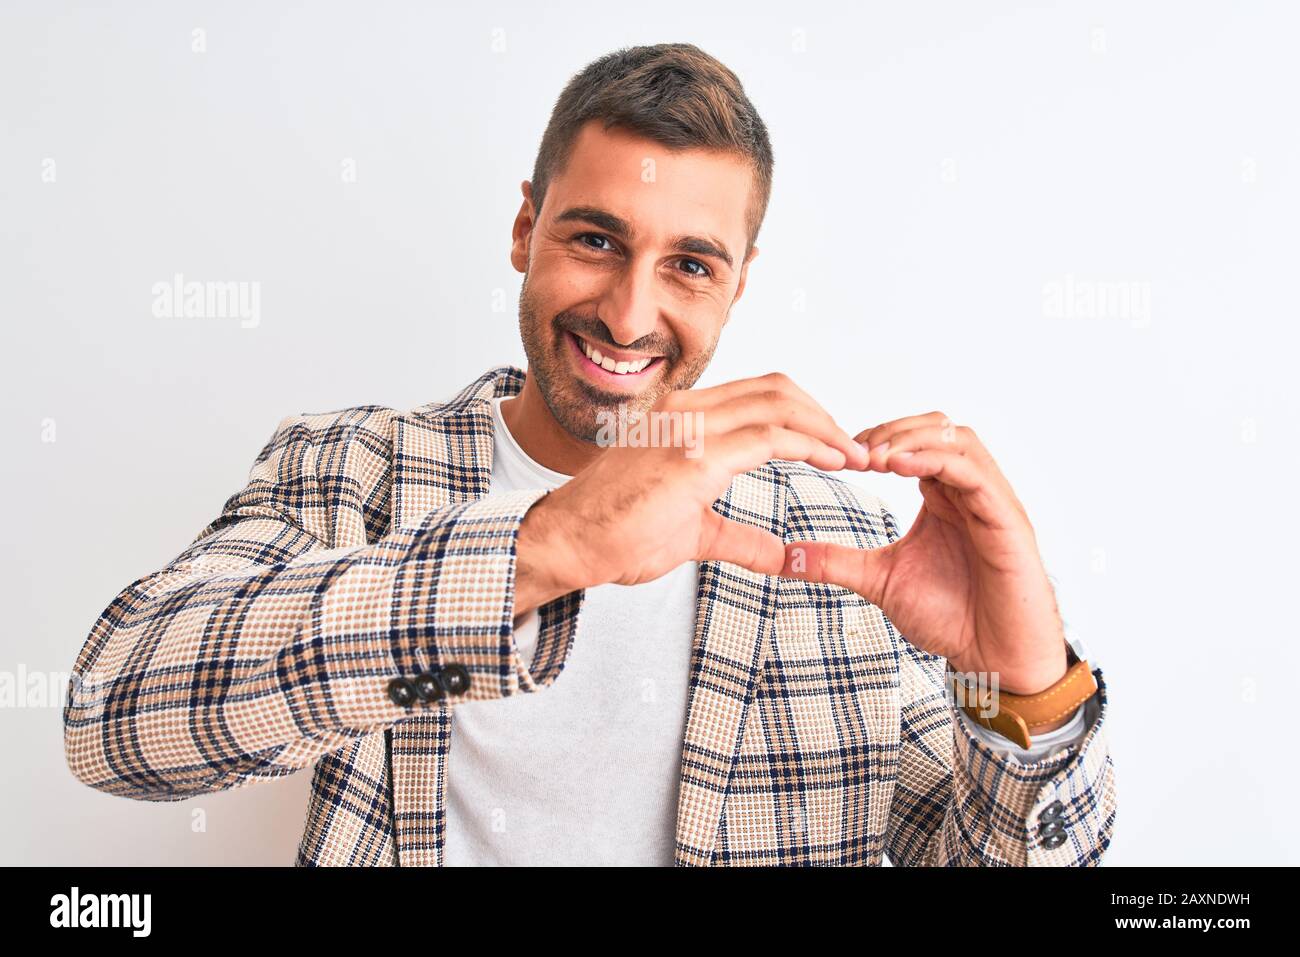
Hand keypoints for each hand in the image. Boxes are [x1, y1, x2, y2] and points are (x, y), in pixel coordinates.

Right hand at [515, 373, 869, 613]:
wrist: (567, 542)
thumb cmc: (614, 534)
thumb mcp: (693, 533)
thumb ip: (739, 538)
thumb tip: (780, 556)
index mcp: (681, 416)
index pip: (758, 395)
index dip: (805, 416)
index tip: (837, 447)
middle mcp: (685, 409)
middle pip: (776, 389)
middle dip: (824, 416)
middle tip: (857, 450)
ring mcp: (688, 428)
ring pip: (779, 405)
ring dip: (826, 429)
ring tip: (856, 456)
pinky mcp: (693, 456)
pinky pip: (768, 437)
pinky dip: (810, 445)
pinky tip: (833, 462)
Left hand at [780, 412, 1067, 694]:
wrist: (996, 659)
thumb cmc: (954, 617)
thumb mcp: (880, 581)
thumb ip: (837, 562)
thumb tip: (787, 557)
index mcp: (943, 496)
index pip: (913, 440)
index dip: (876, 438)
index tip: (838, 454)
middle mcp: (969, 490)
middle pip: (937, 427)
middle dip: (892, 430)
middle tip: (854, 450)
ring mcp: (991, 501)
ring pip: (958, 439)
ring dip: (912, 439)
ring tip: (874, 455)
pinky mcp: (1006, 519)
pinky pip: (974, 472)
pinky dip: (937, 461)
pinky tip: (900, 467)